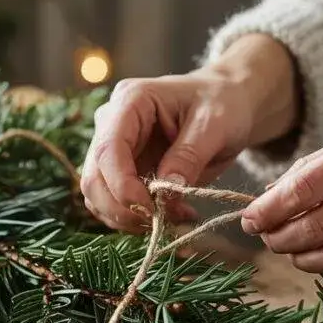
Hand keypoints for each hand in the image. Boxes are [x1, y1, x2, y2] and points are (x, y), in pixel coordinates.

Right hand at [81, 34, 299, 231]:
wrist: (228, 103)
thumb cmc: (222, 104)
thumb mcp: (214, 125)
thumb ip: (188, 157)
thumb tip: (164, 193)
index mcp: (131, 101)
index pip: (109, 149)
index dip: (122, 185)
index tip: (149, 209)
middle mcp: (112, 124)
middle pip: (94, 178)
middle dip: (123, 208)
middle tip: (163, 221)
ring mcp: (114, 150)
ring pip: (99, 197)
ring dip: (131, 218)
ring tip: (177, 217)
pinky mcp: (123, 172)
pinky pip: (116, 205)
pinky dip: (139, 220)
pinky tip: (174, 215)